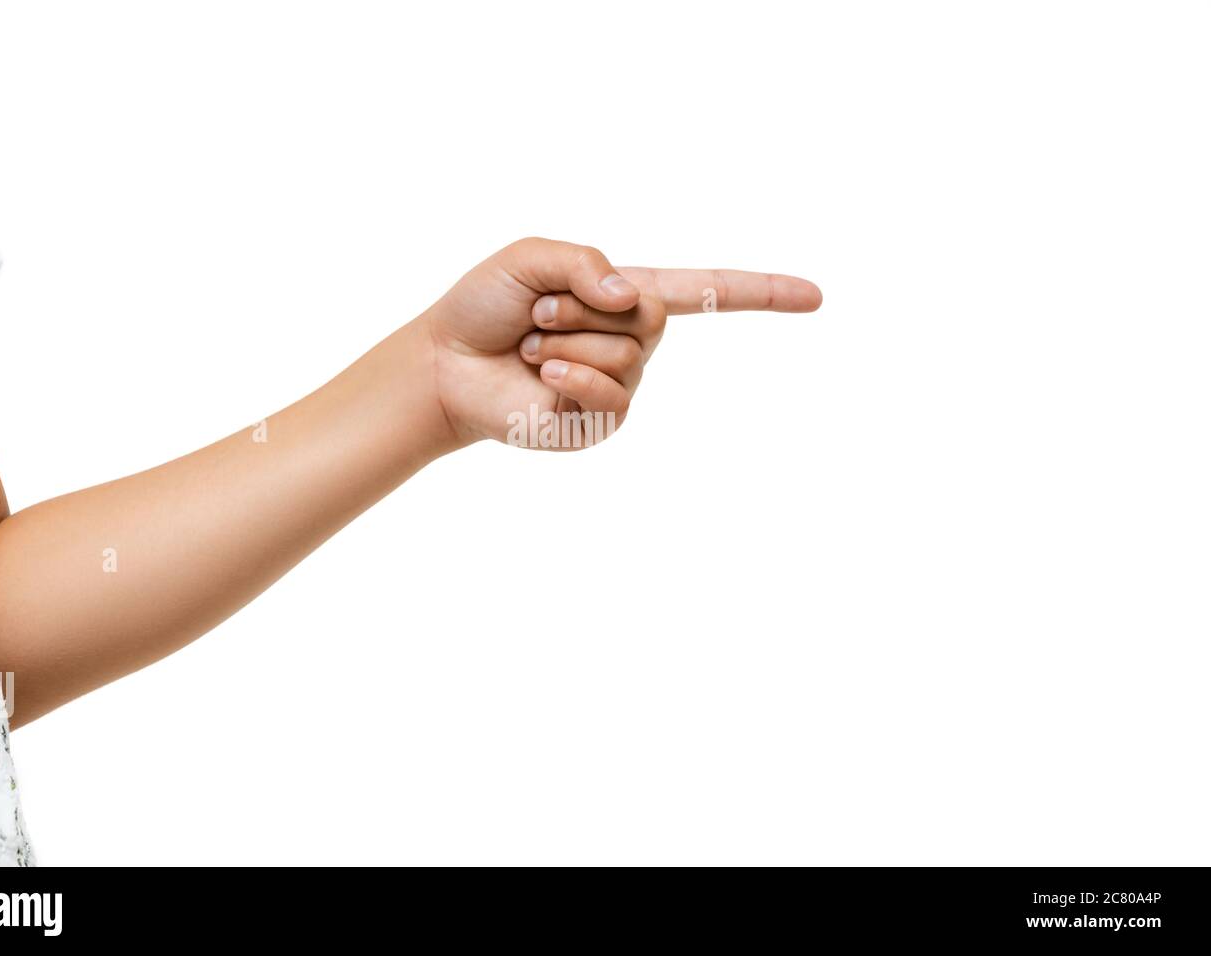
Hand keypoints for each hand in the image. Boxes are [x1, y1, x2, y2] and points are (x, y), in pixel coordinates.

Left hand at [419, 237, 821, 448]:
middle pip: (652, 315)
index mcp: (626, 297)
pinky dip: (571, 375)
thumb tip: (636, 302)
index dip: (763, 293)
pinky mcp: (599, 423)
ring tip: (531, 344)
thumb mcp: (530, 257)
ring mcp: (619, 386)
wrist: (444, 363)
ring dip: (565, 338)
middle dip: (580, 305)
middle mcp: (633, 343)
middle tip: (537, 315)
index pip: (709, 293)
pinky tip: (539, 372)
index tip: (817, 296)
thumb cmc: (483, 307)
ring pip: (626, 352)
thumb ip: (587, 262)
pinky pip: (611, 393)